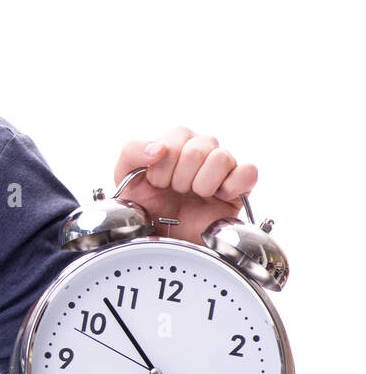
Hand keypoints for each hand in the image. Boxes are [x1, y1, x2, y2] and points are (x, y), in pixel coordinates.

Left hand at [114, 126, 258, 244]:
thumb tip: (157, 148)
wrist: (161, 238)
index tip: (156, 182)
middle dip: (180, 175)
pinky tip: (217, 196)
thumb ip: (132, 152)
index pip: (179, 135)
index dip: (165, 162)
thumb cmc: (147, 205)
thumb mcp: (126, 176)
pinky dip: (232, 185)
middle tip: (175, 191)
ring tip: (194, 196)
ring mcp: (222, 170)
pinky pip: (248, 172)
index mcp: (177, 144)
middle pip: (200, 145)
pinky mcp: (239, 189)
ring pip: (222, 157)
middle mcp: (201, 152)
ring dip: (202, 182)